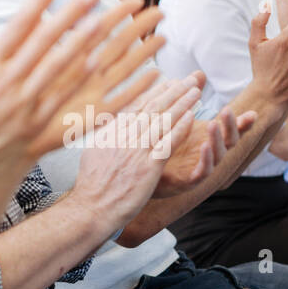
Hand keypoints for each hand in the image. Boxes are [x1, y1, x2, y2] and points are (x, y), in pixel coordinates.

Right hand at [0, 0, 160, 171]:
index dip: (41, 0)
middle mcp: (9, 83)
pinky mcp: (38, 125)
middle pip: (46, 43)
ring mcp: (26, 105)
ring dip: (83, 44)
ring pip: (61, 69)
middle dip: (69, 16)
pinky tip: (101, 63)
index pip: (20, 25)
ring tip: (104, 22)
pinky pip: (66, 100)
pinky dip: (82, 81)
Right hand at [71, 74, 201, 225]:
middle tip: (188, 79)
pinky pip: (167, 143)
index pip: (136, 106)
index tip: (168, 81)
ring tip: (195, 91)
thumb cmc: (92, 186)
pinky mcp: (148, 167)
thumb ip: (106, 135)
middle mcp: (123, 137)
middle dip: (172, 91)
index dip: (154, 91)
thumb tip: (111, 122)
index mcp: (111, 132)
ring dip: (181, 104)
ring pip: (162, 121)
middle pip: (152, 108)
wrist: (91, 209)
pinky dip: (180, 128)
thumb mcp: (92, 152)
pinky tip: (192, 116)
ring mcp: (136, 151)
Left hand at [151, 97, 257, 198]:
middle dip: (230, 126)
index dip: (243, 123)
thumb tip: (200, 73)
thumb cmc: (163, 141)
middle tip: (227, 110)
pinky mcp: (188, 181)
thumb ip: (191, 96)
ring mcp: (201, 167)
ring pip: (218, 156)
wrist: (143, 169)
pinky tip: (204, 147)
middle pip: (229, 141)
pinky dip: (206, 160)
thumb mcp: (178, 116)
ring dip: (217, 140)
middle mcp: (210, 153)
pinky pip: (203, 172)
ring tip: (213, 124)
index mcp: (209, 138)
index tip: (253, 114)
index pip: (231, 129)